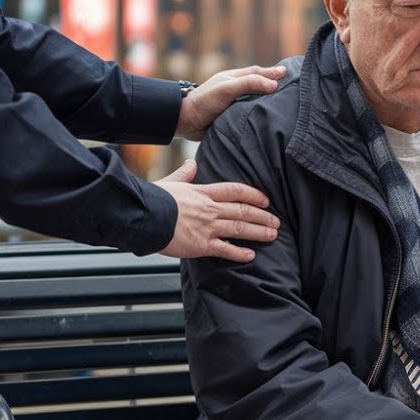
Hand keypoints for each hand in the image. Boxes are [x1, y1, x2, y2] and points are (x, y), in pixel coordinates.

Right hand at [154, 159, 278, 261]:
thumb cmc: (153, 199)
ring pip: (240, 228)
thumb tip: (192, 164)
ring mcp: (207, 227)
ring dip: (258, 232)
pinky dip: (239, 253)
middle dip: (262, 216)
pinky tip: (250, 255)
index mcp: (203, 192)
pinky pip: (225, 250)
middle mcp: (210, 209)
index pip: (235, 191)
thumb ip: (184, 174)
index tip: (265, 200)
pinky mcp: (201, 245)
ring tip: (272, 235)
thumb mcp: (171, 182)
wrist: (144, 216)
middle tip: (276, 221)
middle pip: (243, 210)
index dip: (253, 194)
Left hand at [176, 64, 286, 140]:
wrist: (186, 122)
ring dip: (268, 102)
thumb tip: (274, 84)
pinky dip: (260, 116)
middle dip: (273, 85)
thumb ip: (249, 84)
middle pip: (258, 86)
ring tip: (285, 105)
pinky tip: (269, 121)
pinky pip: (250, 116)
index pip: (257, 72)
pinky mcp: (232, 119)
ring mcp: (233, 105)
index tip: (288, 72)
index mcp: (234, 78)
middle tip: (292, 87)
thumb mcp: (227, 88)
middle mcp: (235, 90)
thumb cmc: (204, 101)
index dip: (272, 72)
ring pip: (255, 101)